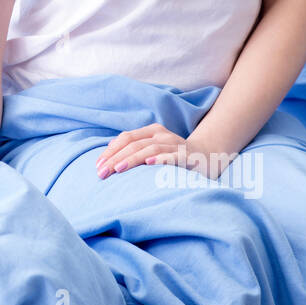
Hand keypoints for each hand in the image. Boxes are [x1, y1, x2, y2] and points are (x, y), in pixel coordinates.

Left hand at [95, 124, 221, 178]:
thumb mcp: (153, 150)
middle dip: (115, 158)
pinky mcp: (187, 156)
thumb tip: (109, 154)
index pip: (126, 138)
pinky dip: (161, 158)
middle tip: (102, 173)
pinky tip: (149, 164)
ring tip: (118, 169)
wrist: (208, 157)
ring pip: (149, 148)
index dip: (110, 151)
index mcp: (152, 132)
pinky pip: (172, 156)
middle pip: (133, 144)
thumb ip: (134, 150)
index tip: (97, 166)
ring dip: (132, 159)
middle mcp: (162, 135)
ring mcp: (175, 144)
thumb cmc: (174, 156)